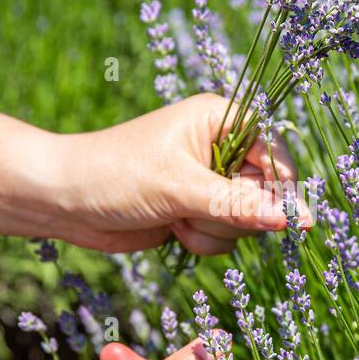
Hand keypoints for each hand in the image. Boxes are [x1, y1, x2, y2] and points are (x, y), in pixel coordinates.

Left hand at [42, 93, 310, 253]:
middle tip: (203, 211)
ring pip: (247, 219)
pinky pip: (225, 235)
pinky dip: (202, 240)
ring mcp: (208, 181)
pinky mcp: (196, 210)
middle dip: (238, 212)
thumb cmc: (116, 175)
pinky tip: (172, 230)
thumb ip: (239, 205)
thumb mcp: (180, 189)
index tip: (283, 216)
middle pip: (266, 190)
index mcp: (219, 119)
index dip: (282, 184)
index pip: (276, 149)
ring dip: (214, 230)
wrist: (64, 200)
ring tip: (177, 218)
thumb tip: (294, 220)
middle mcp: (219, 147)